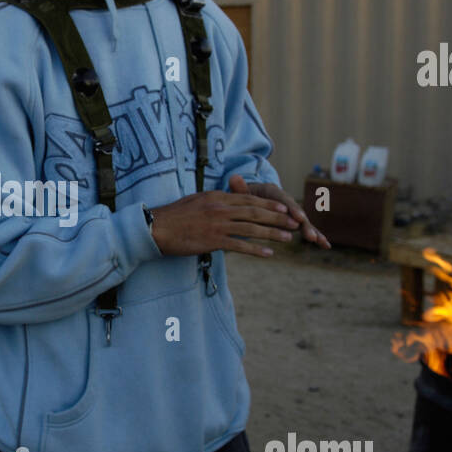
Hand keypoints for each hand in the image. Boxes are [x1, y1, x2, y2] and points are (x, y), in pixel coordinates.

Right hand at [149, 177, 300, 258]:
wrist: (157, 227)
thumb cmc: (174, 215)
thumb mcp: (196, 201)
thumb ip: (214, 201)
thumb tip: (226, 201)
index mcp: (217, 197)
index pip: (249, 199)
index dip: (268, 204)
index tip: (284, 207)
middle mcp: (221, 208)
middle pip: (255, 212)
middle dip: (277, 217)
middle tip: (294, 221)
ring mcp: (218, 224)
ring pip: (252, 228)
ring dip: (273, 233)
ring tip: (288, 238)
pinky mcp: (214, 240)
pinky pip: (240, 245)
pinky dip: (256, 250)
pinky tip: (269, 254)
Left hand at [245, 179, 331, 247]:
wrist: (253, 196)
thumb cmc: (245, 196)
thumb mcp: (240, 193)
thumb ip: (239, 188)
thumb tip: (233, 178)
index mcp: (273, 193)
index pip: (283, 201)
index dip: (292, 209)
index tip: (299, 217)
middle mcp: (286, 201)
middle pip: (297, 212)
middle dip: (304, 224)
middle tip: (309, 236)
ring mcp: (292, 212)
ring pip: (304, 222)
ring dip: (312, 231)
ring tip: (320, 242)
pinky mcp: (295, 222)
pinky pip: (306, 229)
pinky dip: (316, 236)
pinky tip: (326, 245)